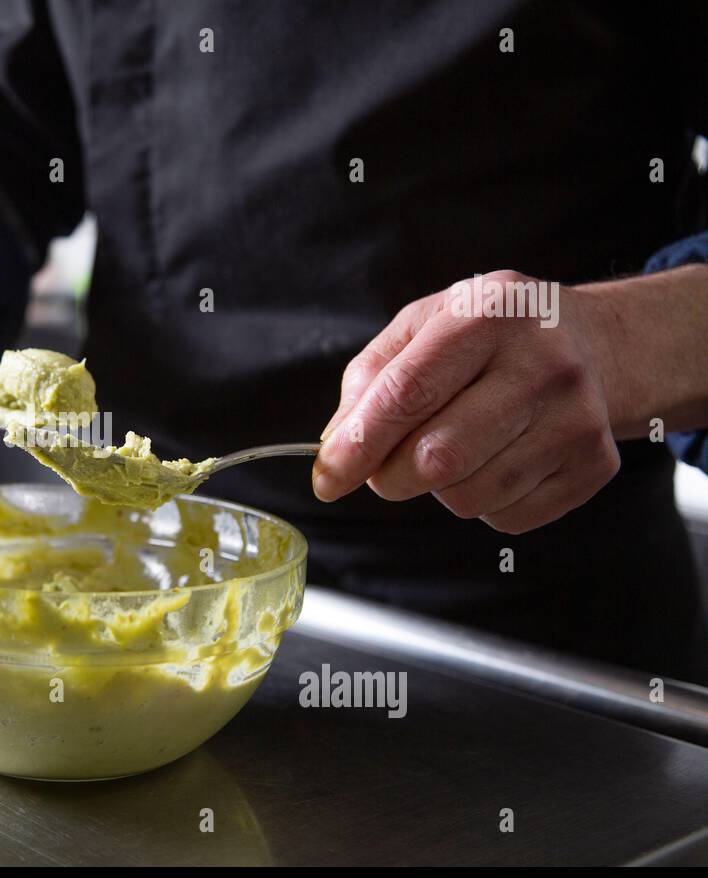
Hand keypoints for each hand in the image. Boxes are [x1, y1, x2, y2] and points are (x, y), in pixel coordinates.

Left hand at [312, 270, 620, 533]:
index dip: (358, 444)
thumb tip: (337, 445)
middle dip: (391, 476)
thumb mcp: (424, 325)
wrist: (592, 343)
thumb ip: (370, 379)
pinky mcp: (594, 465)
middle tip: (388, 465)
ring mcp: (577, 417)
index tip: (328, 477)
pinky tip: (496, 460)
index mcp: (489, 315)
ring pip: (469, 497)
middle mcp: (543, 364)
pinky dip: (483, 503)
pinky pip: (506, 517)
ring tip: (456, 446)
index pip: (408, 393)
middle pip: (437, 458)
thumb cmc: (491, 336)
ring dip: (439, 489)